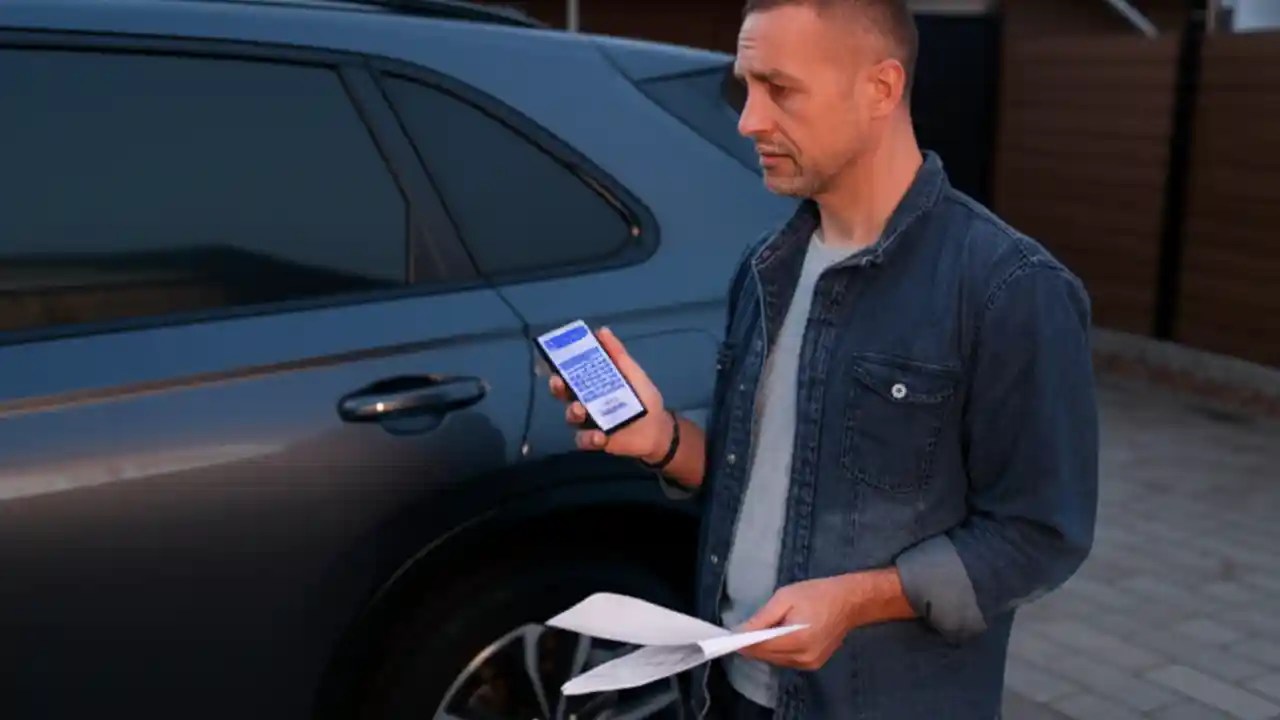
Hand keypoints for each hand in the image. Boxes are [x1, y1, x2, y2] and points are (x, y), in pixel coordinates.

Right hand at [548, 327, 669, 461]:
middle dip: (557, 388)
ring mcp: (589, 422)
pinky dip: (589, 438)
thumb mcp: (632, 373)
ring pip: (571, 417)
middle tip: (559, 382)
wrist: (658, 428)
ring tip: (579, 408)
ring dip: (572, 411)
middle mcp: (585, 402)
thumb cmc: (644, 398)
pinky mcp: (596, 441)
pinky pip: (585, 440)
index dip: (559, 367)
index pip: (570, 375)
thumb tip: (602, 330)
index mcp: (592, 385)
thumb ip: (617, 354)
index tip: (554, 361)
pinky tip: (599, 435)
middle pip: (563, 394)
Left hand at [736, 570, 913, 670]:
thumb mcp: (785, 597)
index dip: (743, 642)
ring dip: (764, 648)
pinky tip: (774, 637)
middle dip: (751, 645)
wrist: (850, 601)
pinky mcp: (813, 664)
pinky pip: (786, 660)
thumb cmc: (818, 593)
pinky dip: (777, 651)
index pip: (761, 647)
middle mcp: (803, 657)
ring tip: (758, 631)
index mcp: (797, 639)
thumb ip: (762, 618)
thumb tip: (740, 632)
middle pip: (766, 656)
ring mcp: (809, 663)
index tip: (728, 635)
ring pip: (775, 660)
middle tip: (741, 630)